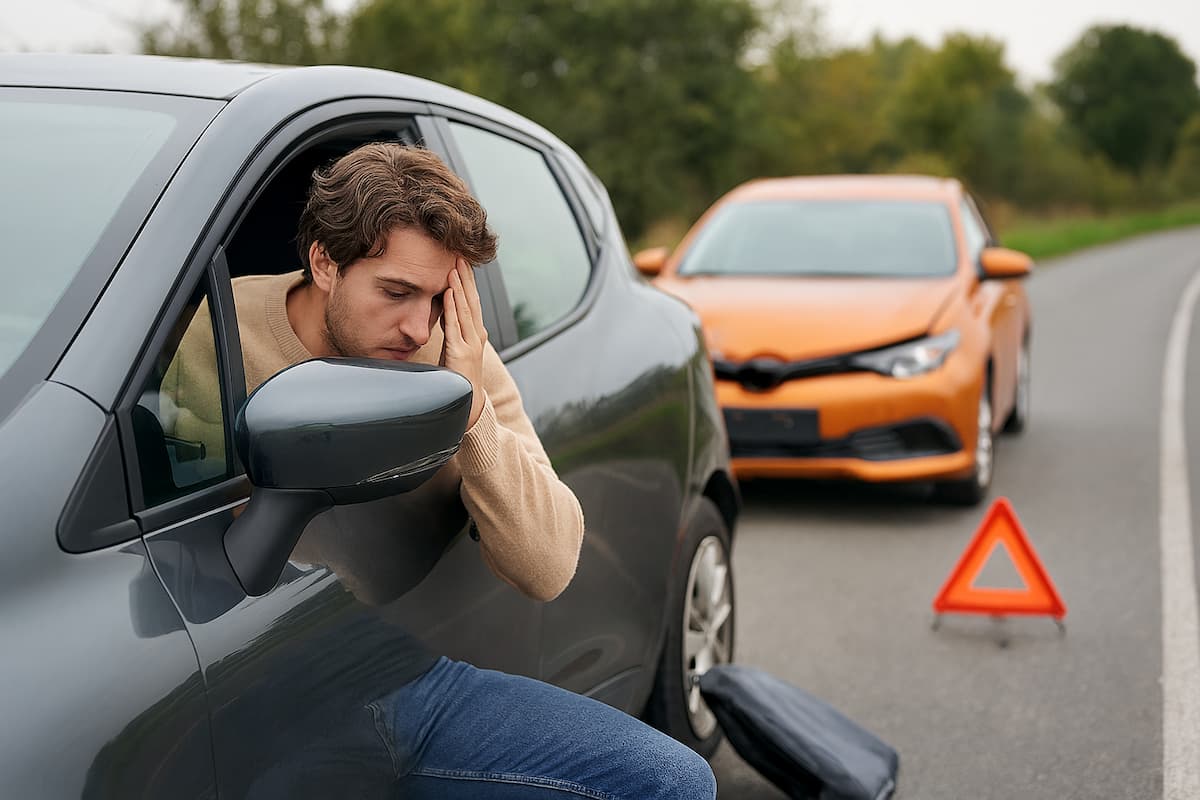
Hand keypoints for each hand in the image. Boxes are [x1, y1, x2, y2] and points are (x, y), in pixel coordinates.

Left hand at [440, 258, 486, 427]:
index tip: (459, 262)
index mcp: (474, 333)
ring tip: (453, 267)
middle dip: (465, 277)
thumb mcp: (453, 349)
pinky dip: (452, 307)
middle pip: (470, 299)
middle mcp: (476, 335)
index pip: (470, 301)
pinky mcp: (461, 353)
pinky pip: (455, 324)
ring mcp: (470, 343)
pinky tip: (448, 292)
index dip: (465, 281)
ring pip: (465, 308)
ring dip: (459, 286)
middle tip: (458, 255)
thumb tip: (437, 312)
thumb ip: (449, 331)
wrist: (467, 404)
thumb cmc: (458, 379)